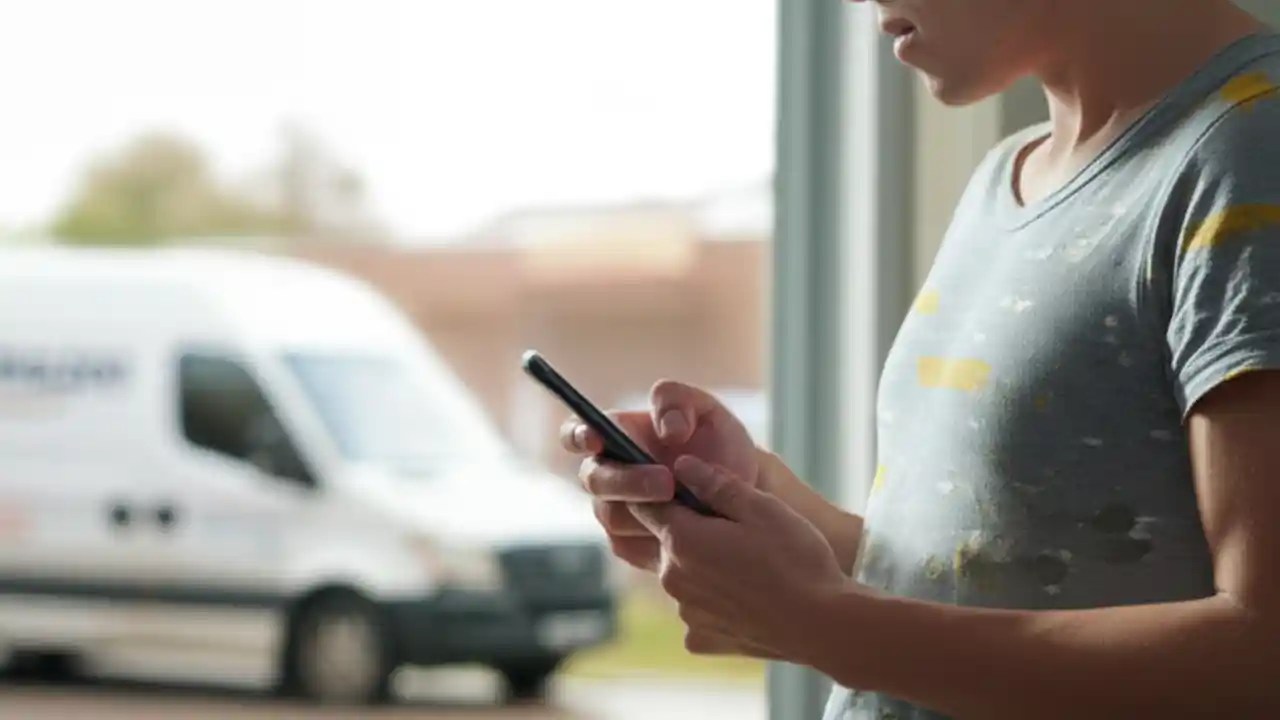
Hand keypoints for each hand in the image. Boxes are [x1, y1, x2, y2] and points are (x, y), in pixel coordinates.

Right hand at [559, 381, 761, 571]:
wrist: (743, 492)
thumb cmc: (718, 444)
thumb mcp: (707, 411)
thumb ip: (679, 402)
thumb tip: (667, 429)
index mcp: (616, 435)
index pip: (576, 433)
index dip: (578, 436)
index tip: (596, 439)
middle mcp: (607, 474)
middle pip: (594, 479)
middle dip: (627, 481)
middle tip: (667, 483)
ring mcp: (615, 510)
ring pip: (611, 516)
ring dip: (644, 513)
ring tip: (687, 508)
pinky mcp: (629, 544)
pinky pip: (628, 546)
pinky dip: (654, 539)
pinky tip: (685, 533)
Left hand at [630, 455, 847, 662]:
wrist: (823, 625)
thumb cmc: (796, 559)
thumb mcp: (761, 507)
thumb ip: (715, 484)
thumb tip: (681, 466)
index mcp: (681, 541)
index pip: (647, 507)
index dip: (662, 493)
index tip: (682, 487)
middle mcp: (672, 579)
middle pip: (667, 542)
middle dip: (690, 530)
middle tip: (734, 528)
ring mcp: (686, 613)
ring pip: (683, 576)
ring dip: (702, 566)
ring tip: (747, 565)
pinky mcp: (702, 639)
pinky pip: (698, 610)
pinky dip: (715, 602)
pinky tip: (747, 598)